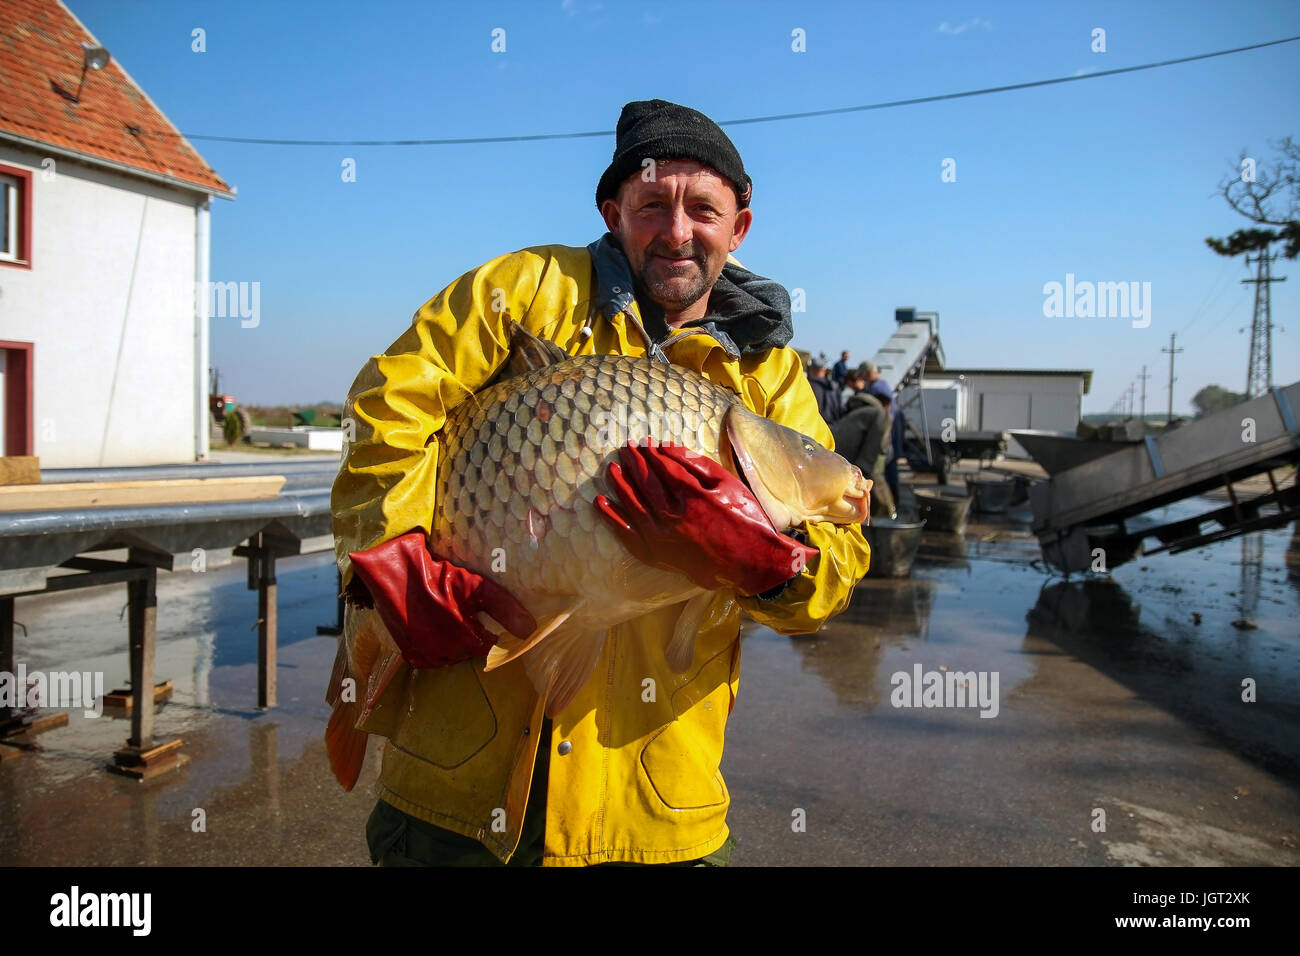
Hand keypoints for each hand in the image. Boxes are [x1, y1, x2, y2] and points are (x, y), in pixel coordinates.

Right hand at [348, 532, 535, 668]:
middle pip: (470, 652)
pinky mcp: (408, 652)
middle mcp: (443, 652)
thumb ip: (505, 609)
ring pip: (450, 657)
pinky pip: (430, 659)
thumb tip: (530, 629)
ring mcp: (423, 654)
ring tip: (451, 619)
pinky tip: (435, 628)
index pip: (490, 648)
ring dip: (454, 644)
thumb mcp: (476, 586)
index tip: (491, 621)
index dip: (494, 634)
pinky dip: (435, 648)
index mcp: (463, 638)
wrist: (394, 572)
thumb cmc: (438, 576)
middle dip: (473, 636)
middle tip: (468, 614)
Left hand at [595, 439, 817, 596]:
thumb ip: (695, 464)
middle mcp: (672, 517)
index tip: (644, 443)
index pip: (662, 468)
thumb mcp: (726, 483)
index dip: (651, 453)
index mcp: (691, 497)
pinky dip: (612, 518)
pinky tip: (601, 503)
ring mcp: (661, 539)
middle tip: (625, 449)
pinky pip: (627, 534)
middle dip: (634, 463)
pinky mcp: (656, 555)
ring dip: (620, 484)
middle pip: (645, 483)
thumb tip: (667, 448)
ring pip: (632, 505)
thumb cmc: (743, 519)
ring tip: (612, 469)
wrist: (749, 562)